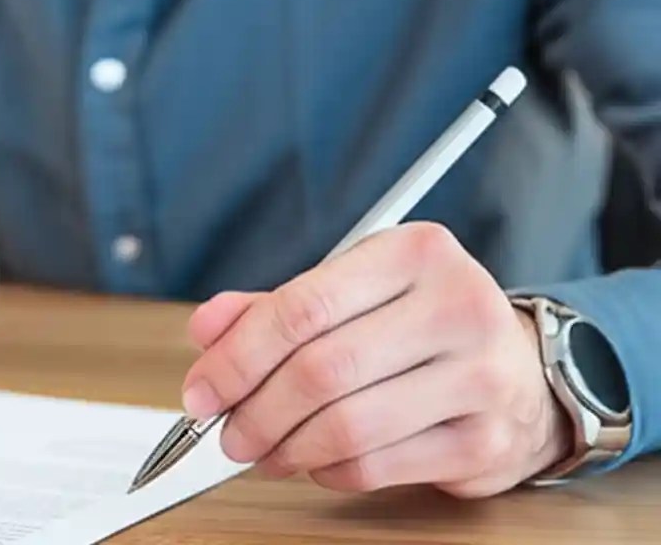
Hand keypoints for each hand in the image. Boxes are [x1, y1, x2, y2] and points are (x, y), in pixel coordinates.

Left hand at [183, 222, 570, 497]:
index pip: (301, 308)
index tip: (202, 391)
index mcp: (415, 252)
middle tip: (226, 432)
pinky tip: (314, 460)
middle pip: (320, 371)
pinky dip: (326, 471)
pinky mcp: (485, 441)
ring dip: (285, 448)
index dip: (237, 357)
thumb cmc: (419, 326)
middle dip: (254, 411)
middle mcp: (457, 305)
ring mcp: (480, 376)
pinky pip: (375, 466)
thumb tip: (207, 329)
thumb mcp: (351, 293)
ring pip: (346, 426)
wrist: (521, 369)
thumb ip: (272, 308)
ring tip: (263, 450)